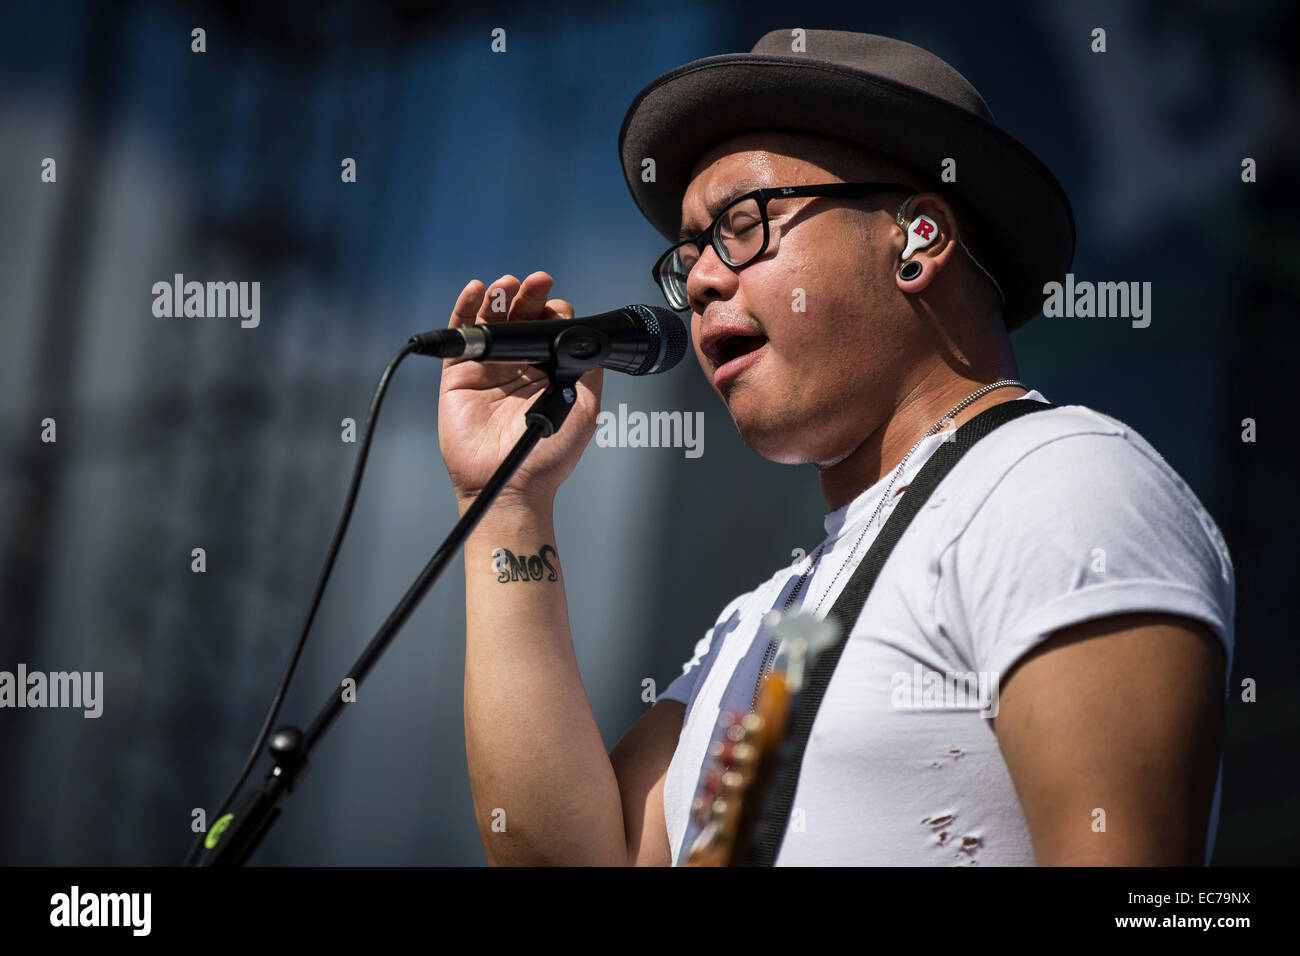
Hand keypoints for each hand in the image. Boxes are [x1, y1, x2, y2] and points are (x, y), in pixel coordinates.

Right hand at [437, 272, 602, 509]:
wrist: (511, 484)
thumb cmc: (548, 455)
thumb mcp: (586, 406)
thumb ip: (589, 370)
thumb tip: (590, 337)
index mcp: (547, 371)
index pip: (549, 326)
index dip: (552, 310)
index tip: (556, 304)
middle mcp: (518, 365)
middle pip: (521, 317)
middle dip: (528, 296)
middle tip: (536, 282)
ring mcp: (488, 369)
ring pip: (491, 321)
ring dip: (499, 297)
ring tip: (507, 285)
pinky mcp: (459, 376)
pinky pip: (460, 337)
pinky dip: (464, 310)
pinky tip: (476, 291)